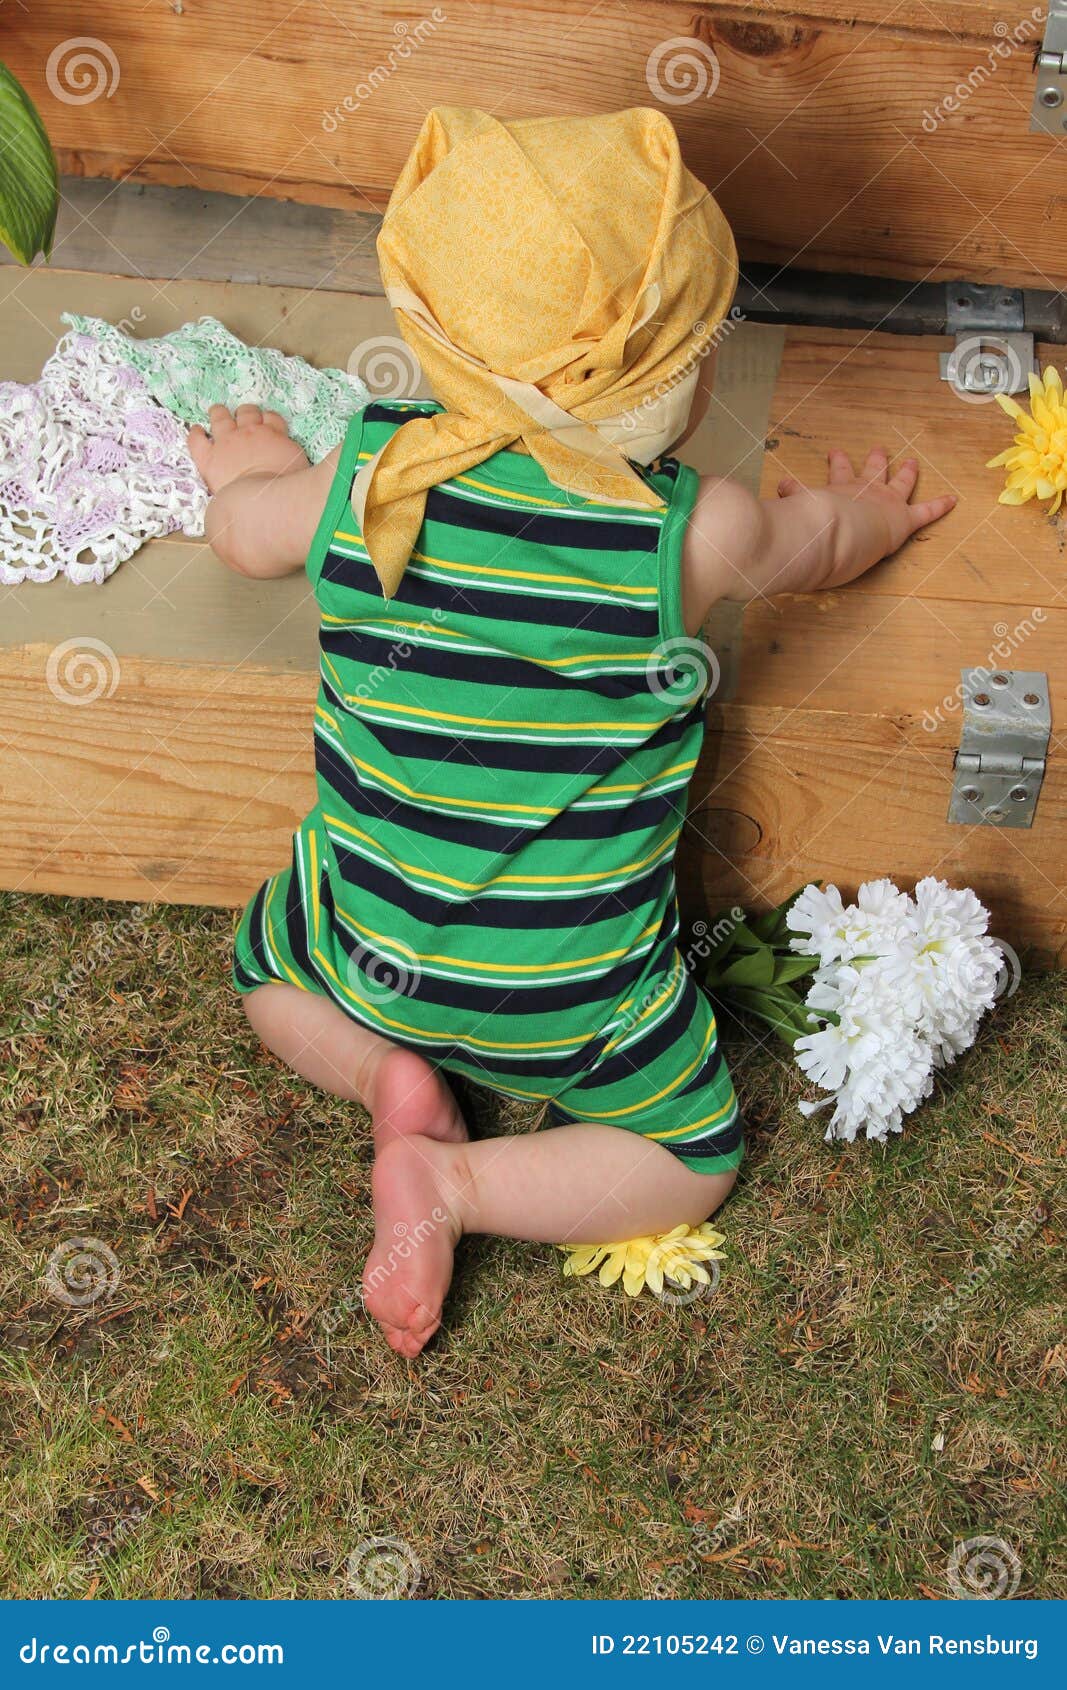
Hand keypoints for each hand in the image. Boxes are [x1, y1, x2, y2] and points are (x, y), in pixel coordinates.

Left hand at [188, 405, 308, 494]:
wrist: (262, 499)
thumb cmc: (286, 488)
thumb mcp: (299, 467)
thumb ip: (291, 456)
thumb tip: (291, 459)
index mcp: (273, 435)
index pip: (272, 418)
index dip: (268, 419)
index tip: (266, 424)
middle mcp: (249, 432)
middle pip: (247, 412)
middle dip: (246, 413)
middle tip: (243, 418)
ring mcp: (227, 441)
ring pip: (221, 417)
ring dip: (219, 413)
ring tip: (217, 412)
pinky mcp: (209, 456)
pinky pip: (197, 439)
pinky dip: (195, 433)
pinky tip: (196, 431)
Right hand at [774, 446, 956, 592]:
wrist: (828, 533)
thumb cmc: (801, 531)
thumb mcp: (777, 522)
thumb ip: (762, 520)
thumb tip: (734, 519)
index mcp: (820, 497)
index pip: (805, 491)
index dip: (795, 490)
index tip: (786, 485)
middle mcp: (851, 493)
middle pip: (862, 472)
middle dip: (866, 462)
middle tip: (871, 450)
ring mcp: (879, 502)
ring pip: (895, 483)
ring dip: (903, 472)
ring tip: (910, 461)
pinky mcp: (901, 519)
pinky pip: (925, 511)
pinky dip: (938, 506)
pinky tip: (952, 500)